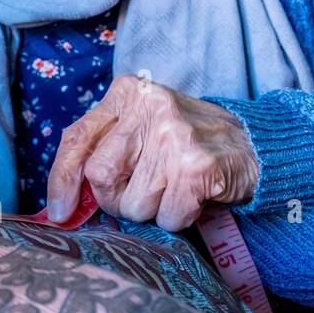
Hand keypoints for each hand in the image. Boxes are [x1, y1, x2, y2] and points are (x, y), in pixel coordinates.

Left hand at [47, 74, 257, 231]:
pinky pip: (166, 216)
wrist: (254, 145)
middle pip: (100, 175)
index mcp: (127, 94)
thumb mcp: (143, 127)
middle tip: (142, 194)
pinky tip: (193, 198)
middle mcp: (149, 108)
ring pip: (133, 203)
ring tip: (173, 189)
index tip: (59, 210)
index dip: (62, 179)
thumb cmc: (187, 142)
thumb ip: (105, 149)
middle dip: (115, 199)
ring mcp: (174, 135)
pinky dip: (178, 219)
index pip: (77, 138)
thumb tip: (64, 201)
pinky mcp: (197, 166)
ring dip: (151, 210)